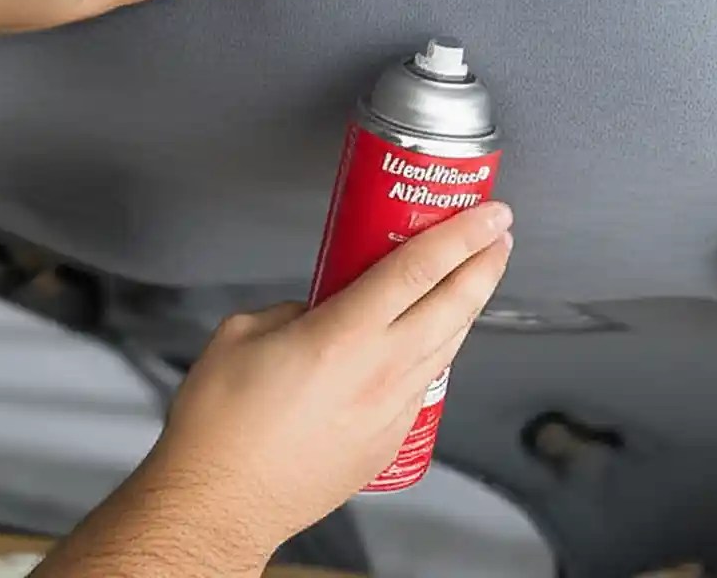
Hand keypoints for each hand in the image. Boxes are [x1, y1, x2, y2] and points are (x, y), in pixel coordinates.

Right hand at [145, 202, 514, 555]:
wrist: (220, 500)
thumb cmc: (221, 427)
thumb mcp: (240, 334)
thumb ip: (289, 310)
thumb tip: (316, 309)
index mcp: (342, 335)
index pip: (419, 270)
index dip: (461, 236)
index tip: (487, 214)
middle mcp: (379, 372)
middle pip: (455, 306)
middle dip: (485, 264)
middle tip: (497, 237)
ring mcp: (390, 411)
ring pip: (448, 346)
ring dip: (466, 307)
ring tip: (471, 281)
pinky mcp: (388, 441)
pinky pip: (424, 385)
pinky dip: (434, 354)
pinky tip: (428, 341)